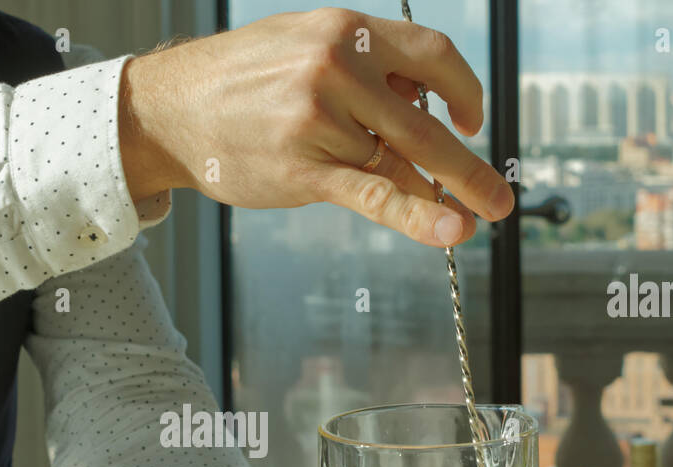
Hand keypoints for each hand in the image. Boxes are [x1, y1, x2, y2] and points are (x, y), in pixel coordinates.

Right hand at [119, 7, 513, 246]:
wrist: (171, 107)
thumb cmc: (240, 81)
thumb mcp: (306, 45)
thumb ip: (366, 71)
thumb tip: (424, 113)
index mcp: (345, 31)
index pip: (433, 57)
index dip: (464, 92)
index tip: (471, 120)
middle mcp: (337, 70)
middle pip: (427, 125)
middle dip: (471, 168)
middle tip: (502, 199)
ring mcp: (321, 121)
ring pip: (397, 166)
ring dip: (427, 195)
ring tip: (460, 220)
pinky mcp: (304, 169)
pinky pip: (374, 194)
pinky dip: (417, 215)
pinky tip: (447, 230)